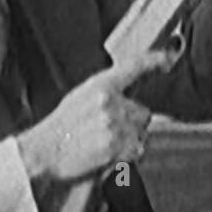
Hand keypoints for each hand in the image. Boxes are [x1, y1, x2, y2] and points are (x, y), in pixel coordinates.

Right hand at [16, 51, 174, 187]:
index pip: (134, 67)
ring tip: (104, 141)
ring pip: (141, 132)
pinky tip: (108, 152)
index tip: (167, 58)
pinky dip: (128, 153)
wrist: (44, 152)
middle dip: (132, 122)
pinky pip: (138, 149)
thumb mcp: (81, 97)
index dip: (154, 60)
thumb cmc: (61, 127)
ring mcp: (114, 125)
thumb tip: (131, 86)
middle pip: (144, 112)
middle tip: (107, 129)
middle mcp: (110, 103)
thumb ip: (107, 91)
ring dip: (130, 138)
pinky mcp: (117, 146)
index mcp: (99, 86)